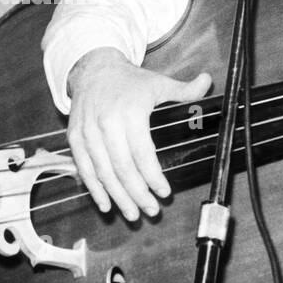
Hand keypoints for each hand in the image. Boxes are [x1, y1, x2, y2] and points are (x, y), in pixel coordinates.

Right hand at [66, 47, 211, 220]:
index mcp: (129, 113)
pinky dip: (94, 189)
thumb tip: (208, 82)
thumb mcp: (158, 83)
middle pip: (122, 167)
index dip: (153, 176)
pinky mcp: (74, 138)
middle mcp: (106, 124)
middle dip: (137, 193)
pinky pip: (83, 168)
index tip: (165, 192)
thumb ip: (184, 90)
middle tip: (151, 211)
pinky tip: (105, 204)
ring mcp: (87, 132)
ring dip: (118, 196)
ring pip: (102, 172)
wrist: (92, 69)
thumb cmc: (129, 80)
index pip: (142, 153)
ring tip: (132, 214)